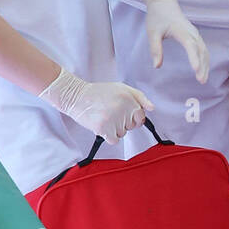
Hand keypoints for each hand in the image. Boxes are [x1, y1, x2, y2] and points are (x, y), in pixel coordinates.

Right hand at [39, 66, 153, 141]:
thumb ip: (140, 97)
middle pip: (132, 126)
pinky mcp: (103, 128)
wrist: (76, 96)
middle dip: (123, 123)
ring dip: (114, 129)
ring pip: (122, 133)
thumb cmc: (100, 93)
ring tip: (104, 117)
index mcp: (130, 99)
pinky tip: (101, 126)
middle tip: (111, 114)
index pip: (141, 117)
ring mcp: (113, 119)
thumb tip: (152, 108)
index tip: (124, 116)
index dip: (133, 118)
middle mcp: (123, 108)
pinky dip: (108, 136)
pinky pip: (114, 140)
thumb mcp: (122, 88)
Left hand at [140, 0, 208, 82]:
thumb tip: (157, 66)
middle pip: (201, 50)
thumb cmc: (157, 18)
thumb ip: (155, 49)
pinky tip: (203, 69)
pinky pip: (203, 49)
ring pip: (204, 50)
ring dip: (205, 64)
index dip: (194, 58)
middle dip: (203, 66)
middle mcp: (191, 32)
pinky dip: (205, 59)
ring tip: (203, 79)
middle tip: (201, 81)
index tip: (196, 70)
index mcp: (181, 31)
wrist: (164, 3)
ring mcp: (195, 33)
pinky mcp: (194, 35)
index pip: (190, 46)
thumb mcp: (152, 33)